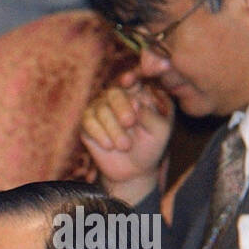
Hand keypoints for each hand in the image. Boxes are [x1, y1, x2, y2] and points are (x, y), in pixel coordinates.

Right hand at [80, 70, 174, 202]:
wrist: (133, 170)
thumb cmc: (150, 147)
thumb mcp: (160, 131)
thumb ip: (151, 115)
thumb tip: (136, 102)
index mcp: (140, 95)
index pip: (134, 80)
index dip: (130, 77)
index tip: (130, 80)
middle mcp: (119, 99)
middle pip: (114, 92)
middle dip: (121, 106)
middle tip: (130, 123)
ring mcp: (101, 110)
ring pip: (100, 108)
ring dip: (112, 128)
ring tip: (125, 146)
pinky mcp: (88, 124)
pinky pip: (88, 121)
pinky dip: (99, 134)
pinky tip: (109, 146)